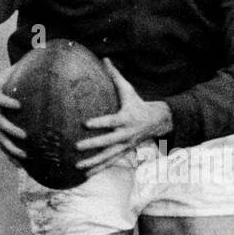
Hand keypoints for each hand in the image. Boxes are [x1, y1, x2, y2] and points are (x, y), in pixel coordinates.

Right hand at [0, 67, 26, 164]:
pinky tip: (21, 167)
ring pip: (0, 139)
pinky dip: (10, 157)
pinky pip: (1, 146)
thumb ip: (18, 68)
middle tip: (25, 136)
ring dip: (12, 149)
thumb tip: (39, 51)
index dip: (6, 102)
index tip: (18, 104)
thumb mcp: (2, 75)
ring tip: (25, 157)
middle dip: (11, 130)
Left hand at [76, 58, 171, 174]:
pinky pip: (109, 163)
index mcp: (126, 118)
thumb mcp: (128, 90)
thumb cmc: (137, 103)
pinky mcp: (123, 153)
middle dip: (92, 145)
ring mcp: (125, 146)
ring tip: (78, 166)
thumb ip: (115, 76)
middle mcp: (125, 134)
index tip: (84, 123)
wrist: (157, 122)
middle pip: (108, 142)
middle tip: (76, 147)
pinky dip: (98, 170)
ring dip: (93, 163)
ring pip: (108, 157)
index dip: (99, 123)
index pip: (111, 121)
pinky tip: (84, 176)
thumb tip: (104, 58)